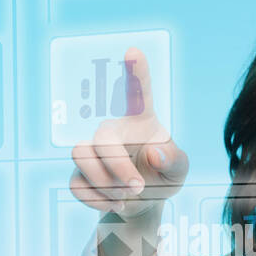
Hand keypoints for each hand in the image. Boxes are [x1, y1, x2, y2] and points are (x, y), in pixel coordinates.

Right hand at [68, 47, 188, 220]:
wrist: (143, 203)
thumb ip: (174, 160)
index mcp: (140, 122)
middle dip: (117, 166)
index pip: (137, 92)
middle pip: (101, 137)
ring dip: (104, 181)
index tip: (133, 52)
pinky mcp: (80, 175)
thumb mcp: (178, 170)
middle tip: (138, 187)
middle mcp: (112, 131)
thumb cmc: (163, 176)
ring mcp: (93, 151)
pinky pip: (77, 185)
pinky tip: (117, 204)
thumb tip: (153, 153)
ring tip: (127, 195)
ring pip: (80, 154)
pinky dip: (98, 200)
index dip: (136, 72)